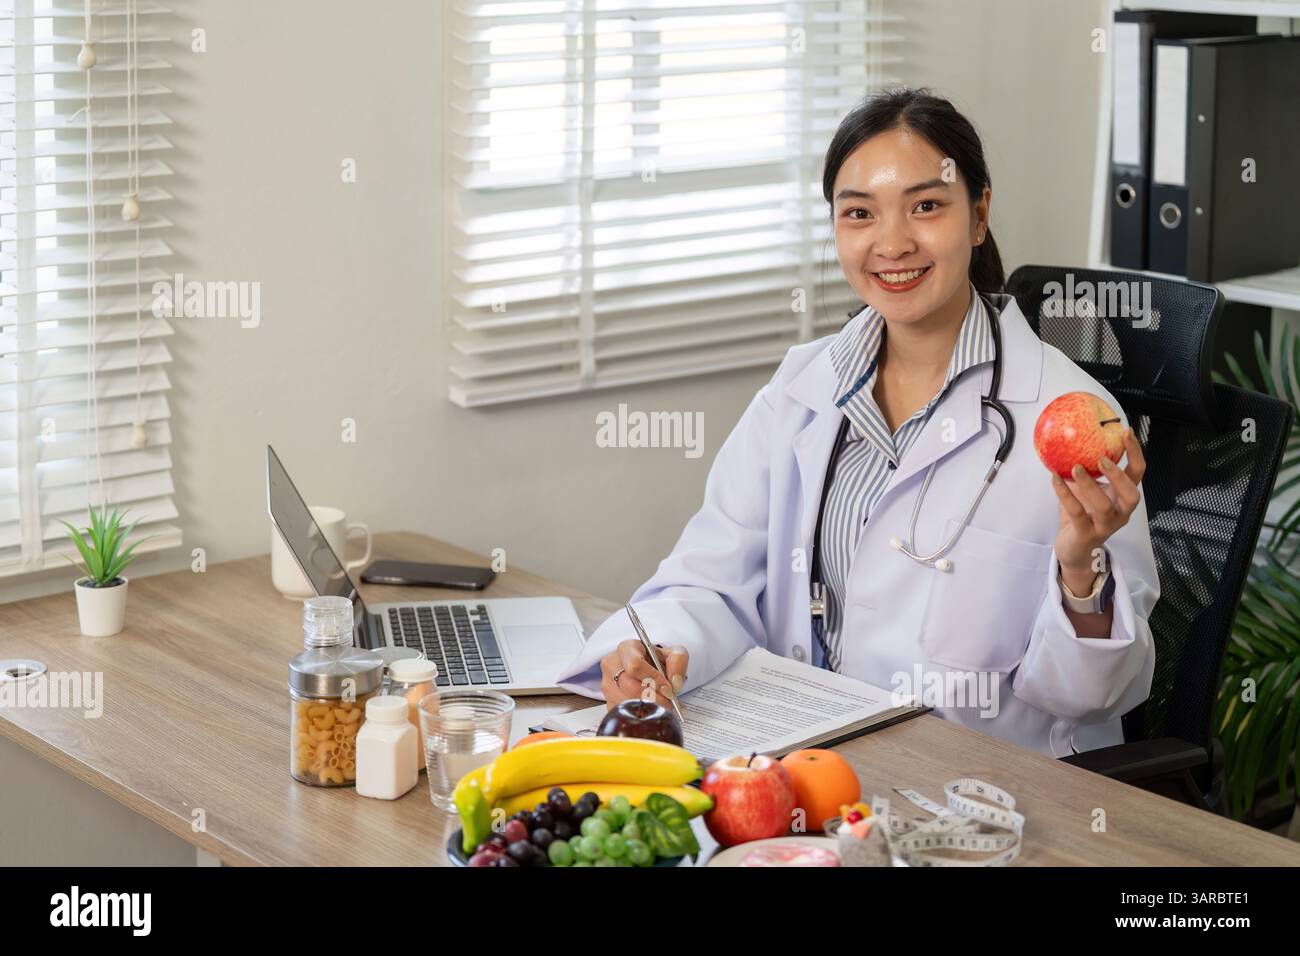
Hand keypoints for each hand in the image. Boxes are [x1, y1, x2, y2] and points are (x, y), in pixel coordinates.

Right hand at [598, 639, 688, 710]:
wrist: (647, 668)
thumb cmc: (656, 661)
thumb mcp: (673, 653)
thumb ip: (678, 662)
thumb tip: (674, 683)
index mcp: (627, 649)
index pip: (635, 665)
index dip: (653, 679)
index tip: (668, 689)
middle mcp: (612, 665)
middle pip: (630, 687)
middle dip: (654, 698)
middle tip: (670, 703)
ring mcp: (607, 685)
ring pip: (626, 702)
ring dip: (648, 708)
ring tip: (663, 707)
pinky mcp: (608, 702)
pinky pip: (624, 713)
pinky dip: (640, 716)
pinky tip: (650, 711)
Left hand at [1050, 426, 1145, 581]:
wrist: (1073, 549)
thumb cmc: (1082, 514)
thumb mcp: (1086, 489)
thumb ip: (1086, 470)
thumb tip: (1073, 438)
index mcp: (1123, 497)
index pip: (1137, 473)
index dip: (1135, 453)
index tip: (1126, 432)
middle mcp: (1120, 512)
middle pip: (1131, 494)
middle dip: (1119, 476)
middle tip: (1102, 458)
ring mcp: (1105, 526)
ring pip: (1104, 506)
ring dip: (1090, 486)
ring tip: (1076, 468)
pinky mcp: (1086, 534)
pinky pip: (1077, 513)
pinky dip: (1065, 495)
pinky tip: (1054, 479)